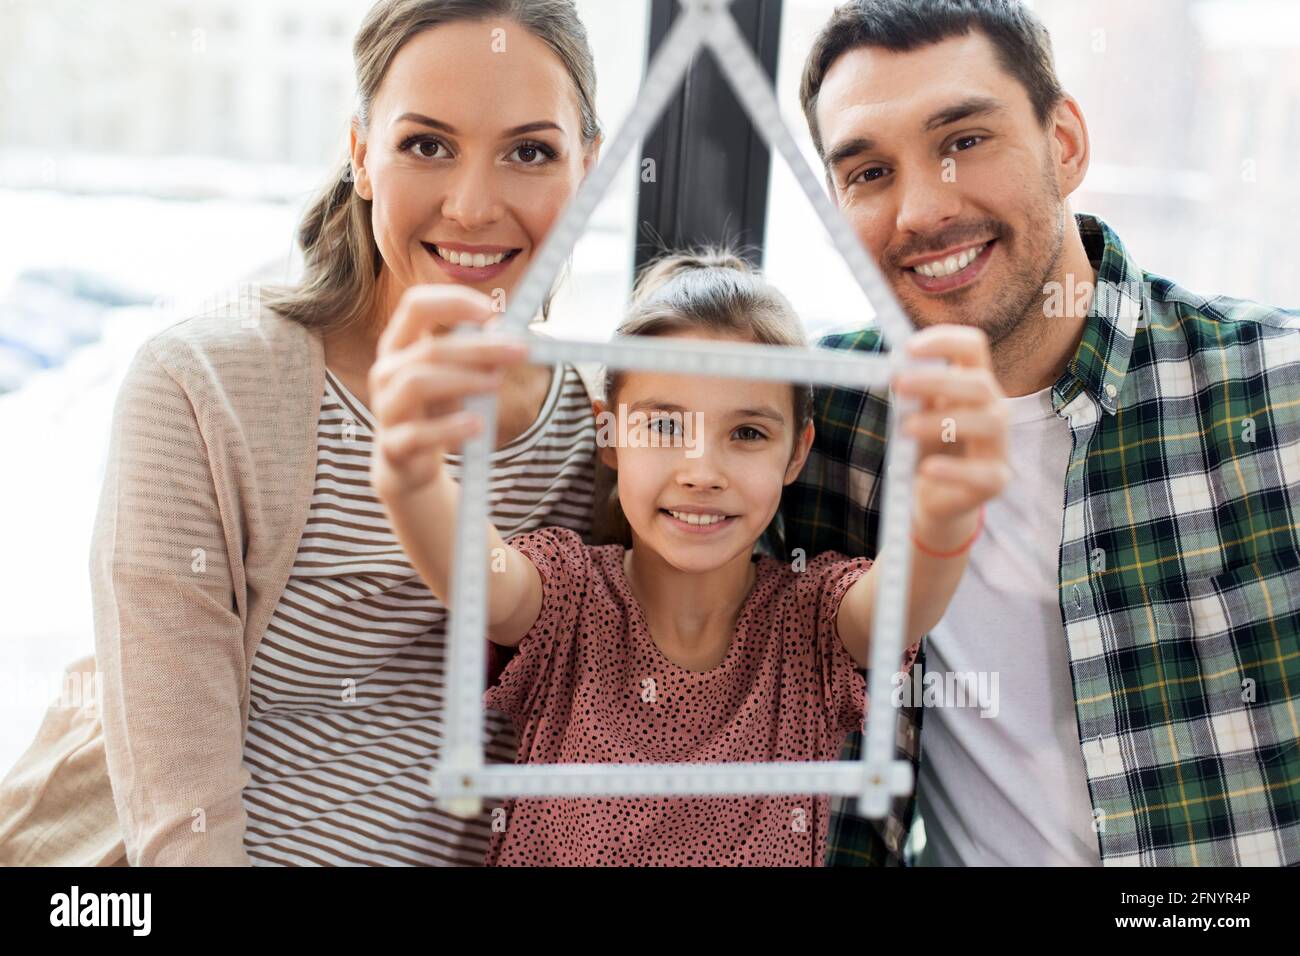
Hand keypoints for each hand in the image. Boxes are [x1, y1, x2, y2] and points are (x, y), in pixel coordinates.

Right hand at [369, 285, 528, 499]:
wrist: (409, 463)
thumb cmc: (435, 409)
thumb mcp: (455, 376)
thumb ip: (476, 354)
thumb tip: (508, 332)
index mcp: (399, 344)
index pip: (417, 305)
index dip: (455, 302)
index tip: (494, 311)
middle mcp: (386, 371)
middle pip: (430, 349)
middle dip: (479, 348)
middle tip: (519, 350)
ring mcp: (385, 408)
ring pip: (416, 383)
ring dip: (464, 380)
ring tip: (497, 384)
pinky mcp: (393, 446)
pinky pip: (417, 434)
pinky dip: (450, 428)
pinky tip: (477, 425)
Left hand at [891, 325, 1009, 549]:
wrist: (934, 496)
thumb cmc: (927, 446)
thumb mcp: (915, 413)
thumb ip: (911, 392)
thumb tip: (895, 368)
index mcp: (974, 384)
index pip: (973, 347)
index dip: (945, 341)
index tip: (907, 348)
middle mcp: (994, 409)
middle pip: (979, 384)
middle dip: (937, 381)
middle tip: (898, 384)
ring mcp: (999, 445)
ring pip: (988, 422)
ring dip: (943, 421)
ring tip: (906, 429)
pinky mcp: (996, 480)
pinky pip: (984, 474)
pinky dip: (954, 470)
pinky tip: (927, 469)